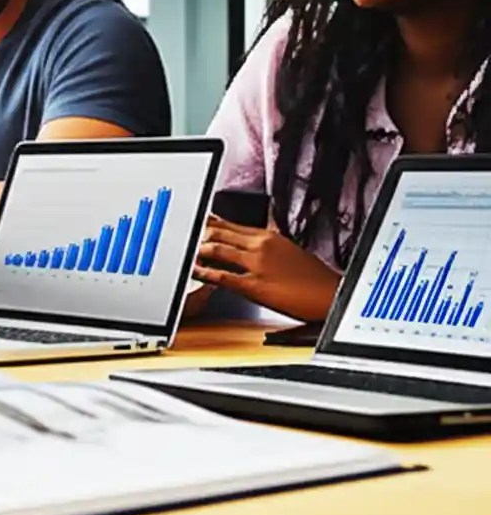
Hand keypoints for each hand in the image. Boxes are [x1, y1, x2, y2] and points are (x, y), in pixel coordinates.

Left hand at [194, 215, 340, 321]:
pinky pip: (222, 276)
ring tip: (185, 252)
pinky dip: (204, 273)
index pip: (231, 224)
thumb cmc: (313, 276)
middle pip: (219, 233)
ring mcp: (256, 264)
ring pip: (217, 250)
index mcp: (268, 235)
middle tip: (184, 236)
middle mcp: (260, 246)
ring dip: (198, 250)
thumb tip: (254, 237)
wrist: (330, 294)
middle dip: (198, 234)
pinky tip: (194, 271)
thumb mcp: (289, 248)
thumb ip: (267, 241)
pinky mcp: (254, 285)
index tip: (196, 221)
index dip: (209, 223)